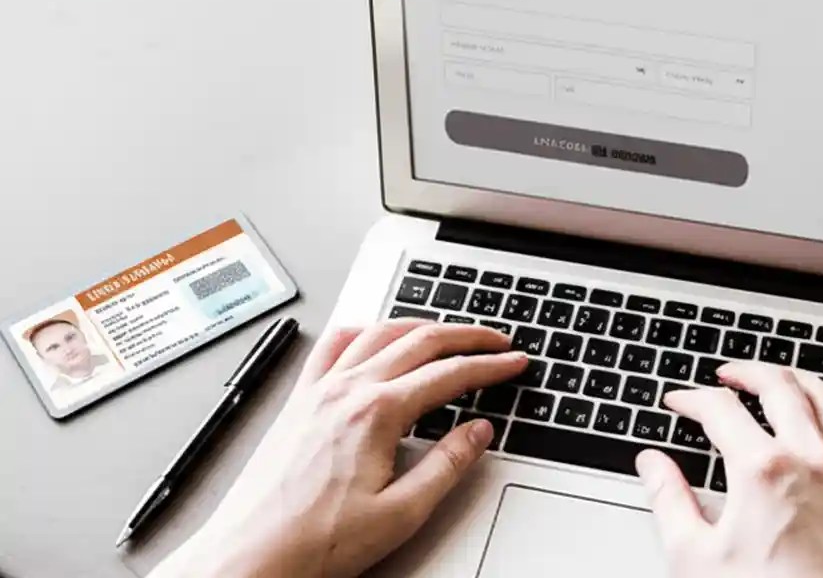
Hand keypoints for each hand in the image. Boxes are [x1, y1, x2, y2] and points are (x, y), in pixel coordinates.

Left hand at [151, 319, 526, 577]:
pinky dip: (364, 331)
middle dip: (466, 336)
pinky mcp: (298, 401)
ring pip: (378, 332)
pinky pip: (333, 345)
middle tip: (497, 341)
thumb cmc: (315, 543)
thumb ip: (446, 466)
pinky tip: (374, 337)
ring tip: (449, 331)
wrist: (250, 557)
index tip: (514, 362)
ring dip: (421, 325)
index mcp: (376, 414)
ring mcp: (318, 390)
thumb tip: (478, 433)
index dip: (490, 366)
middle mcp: (346, 391)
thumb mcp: (400, 514)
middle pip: (419, 340)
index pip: (449, 374)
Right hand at [636, 363, 822, 577]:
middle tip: (726, 375)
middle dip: (745, 372)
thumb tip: (652, 464)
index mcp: (760, 470)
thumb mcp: (694, 555)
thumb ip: (669, 500)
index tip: (679, 402)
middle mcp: (807, 460)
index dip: (692, 399)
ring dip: (798, 378)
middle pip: (777, 386)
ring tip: (778, 376)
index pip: (720, 409)